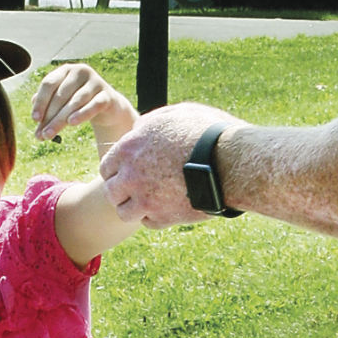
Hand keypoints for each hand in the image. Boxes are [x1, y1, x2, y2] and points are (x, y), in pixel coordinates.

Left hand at [31, 64, 136, 151]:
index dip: (41, 101)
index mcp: (66, 70)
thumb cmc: (79, 102)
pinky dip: (82, 114)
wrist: (108, 106)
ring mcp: (95, 82)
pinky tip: (72, 123)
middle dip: (49, 117)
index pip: (49, 83)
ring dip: (60, 120)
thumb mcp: (62, 101)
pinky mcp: (107, 95)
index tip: (35, 119)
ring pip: (74, 102)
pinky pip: (93, 105)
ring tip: (50, 134)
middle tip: (41, 135)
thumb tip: (36, 117)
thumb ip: (48, 105)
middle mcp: (80, 71)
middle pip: (60, 95)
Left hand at [98, 102, 246, 227]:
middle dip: (122, 190)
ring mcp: (146, 200)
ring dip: (134, 208)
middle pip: (111, 191)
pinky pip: (148, 223)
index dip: (117, 169)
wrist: (230, 161)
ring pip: (124, 213)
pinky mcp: (164, 218)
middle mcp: (132, 176)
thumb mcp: (175, 115)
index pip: (107, 166)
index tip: (129, 171)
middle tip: (137, 189)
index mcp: (129, 148)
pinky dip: (154, 218)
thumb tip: (139, 127)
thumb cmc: (206, 132)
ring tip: (149, 202)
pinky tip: (166, 208)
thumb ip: (151, 122)